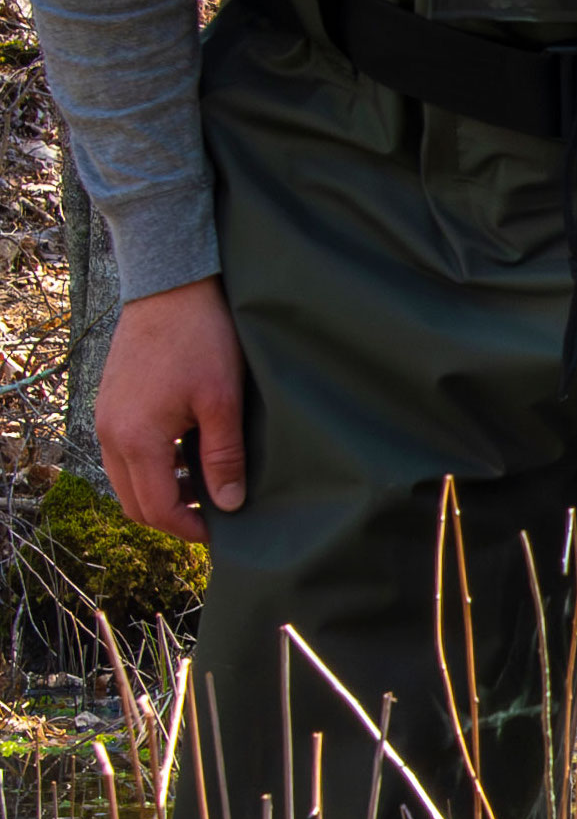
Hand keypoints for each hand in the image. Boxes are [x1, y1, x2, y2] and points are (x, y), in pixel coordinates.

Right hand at [95, 276, 244, 544]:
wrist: (170, 286)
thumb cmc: (201, 339)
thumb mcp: (222, 401)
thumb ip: (223, 457)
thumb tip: (229, 504)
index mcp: (136, 439)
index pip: (155, 508)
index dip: (189, 529)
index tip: (222, 532)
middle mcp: (110, 433)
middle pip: (134, 501)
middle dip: (171, 516)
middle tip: (214, 516)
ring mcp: (105, 417)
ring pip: (126, 478)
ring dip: (162, 490)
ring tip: (207, 485)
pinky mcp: (111, 402)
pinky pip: (123, 452)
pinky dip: (151, 466)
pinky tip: (188, 455)